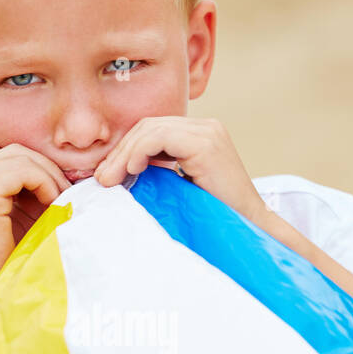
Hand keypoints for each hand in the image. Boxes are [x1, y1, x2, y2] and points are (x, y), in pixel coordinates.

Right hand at [0, 142, 69, 303]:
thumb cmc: (4, 260)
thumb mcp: (14, 216)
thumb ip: (24, 190)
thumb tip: (64, 169)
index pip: (3, 154)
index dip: (32, 167)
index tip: (52, 192)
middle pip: (13, 151)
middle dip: (44, 169)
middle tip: (64, 194)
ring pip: (20, 157)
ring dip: (48, 176)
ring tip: (60, 202)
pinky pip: (23, 170)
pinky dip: (44, 183)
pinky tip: (52, 205)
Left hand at [94, 116, 268, 225]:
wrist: (250, 227)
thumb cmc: (214, 215)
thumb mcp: (179, 188)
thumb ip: (157, 172)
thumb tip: (114, 173)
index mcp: (199, 134)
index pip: (151, 129)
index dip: (125, 149)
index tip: (108, 175)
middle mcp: (205, 126)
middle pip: (148, 126)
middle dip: (120, 151)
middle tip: (102, 179)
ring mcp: (208, 132)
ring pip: (150, 129)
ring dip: (124, 154)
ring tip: (110, 179)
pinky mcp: (206, 143)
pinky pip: (159, 137)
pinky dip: (139, 151)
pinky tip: (131, 171)